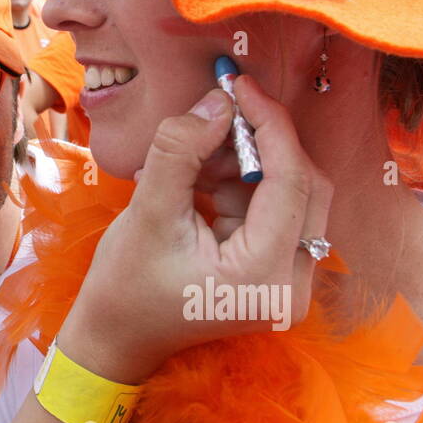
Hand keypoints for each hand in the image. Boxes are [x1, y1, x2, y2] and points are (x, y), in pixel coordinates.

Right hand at [59, 75, 331, 384]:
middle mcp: (292, 284)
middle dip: (264, 141)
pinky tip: (201, 177)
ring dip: (250, 161)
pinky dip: (242, 182)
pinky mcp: (276, 273)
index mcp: (265, 277)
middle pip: (305, 187)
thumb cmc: (126, 284)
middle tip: (222, 107)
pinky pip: (274, 210)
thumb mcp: (147, 212)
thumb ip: (181, 151)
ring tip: (195, 153)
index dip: (269, 124)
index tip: (238, 84)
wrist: (116, 337)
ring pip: (292, 195)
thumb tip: (218, 101)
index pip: (290, 181)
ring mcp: (288, 282)